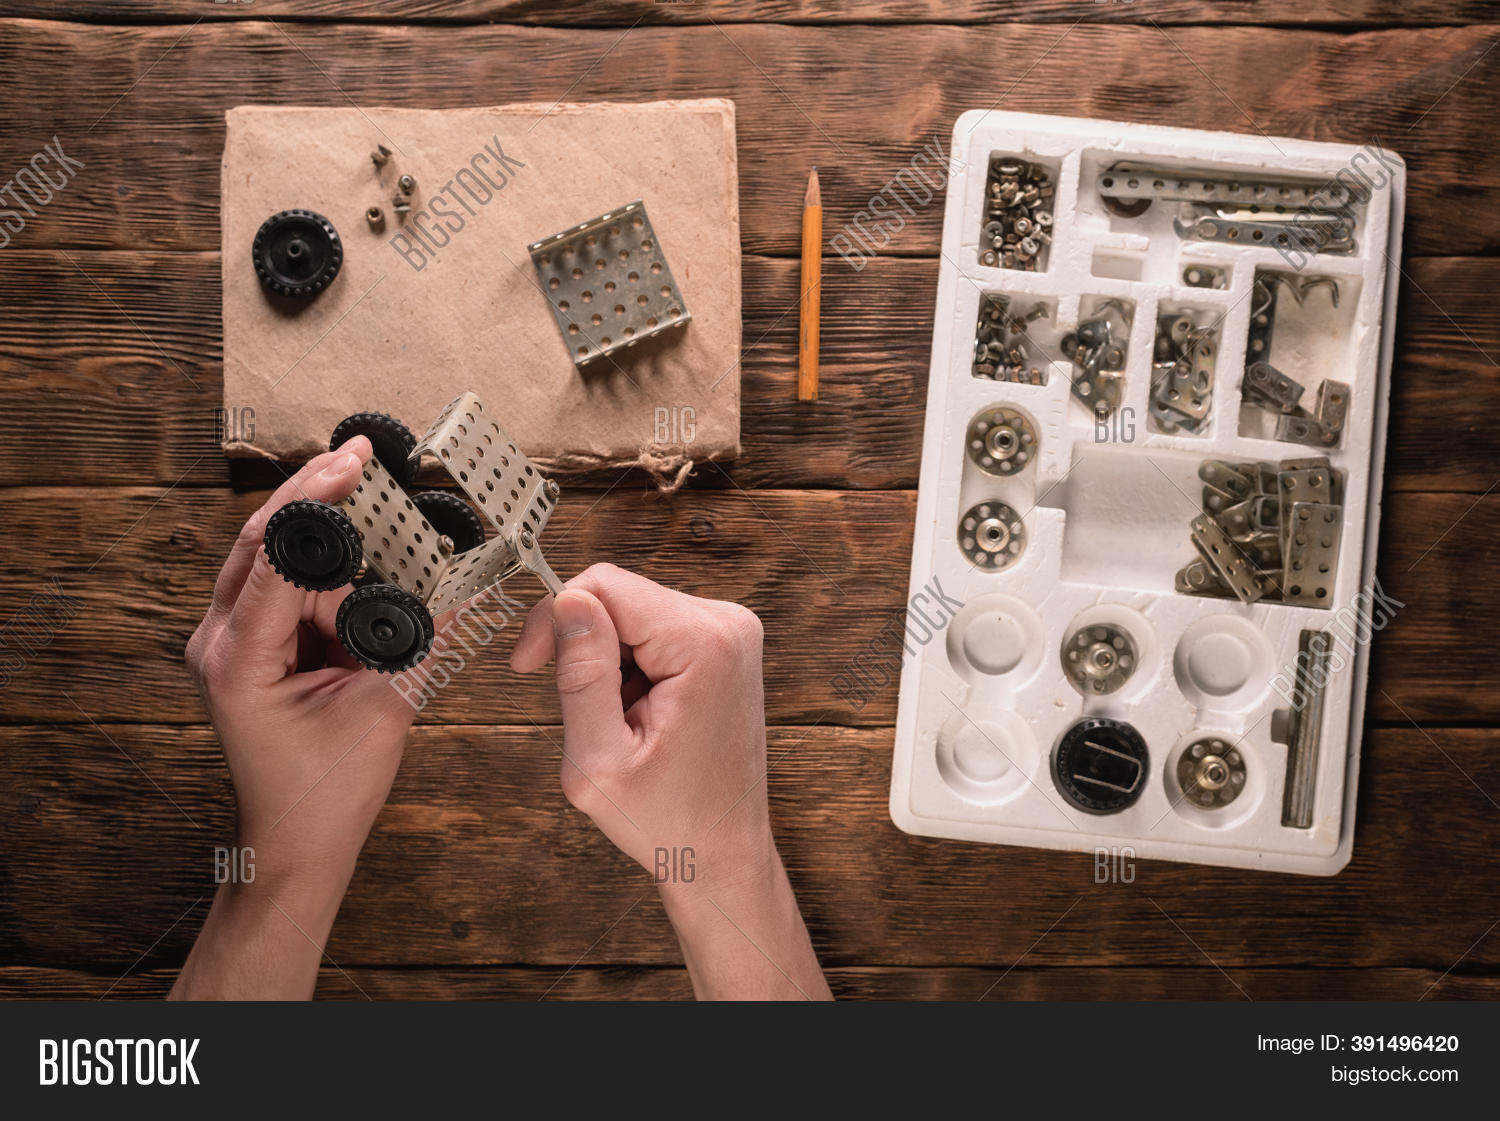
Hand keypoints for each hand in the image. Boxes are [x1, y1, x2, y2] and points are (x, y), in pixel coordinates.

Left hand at [172, 437, 421, 998]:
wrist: (294, 845)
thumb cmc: (323, 792)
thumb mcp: (383, 711)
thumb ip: (425, 644)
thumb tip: (474, 594)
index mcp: (237, 657)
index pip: (273, 559)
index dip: (313, 504)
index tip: (349, 463)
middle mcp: (221, 640)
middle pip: (260, 542)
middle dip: (310, 498)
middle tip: (356, 456)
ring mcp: (234, 642)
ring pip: (276, 562)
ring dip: (328, 544)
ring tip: (377, 529)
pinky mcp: (256, 648)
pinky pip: (290, 590)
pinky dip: (327, 572)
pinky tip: (367, 562)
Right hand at [511, 564, 830, 999]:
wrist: (722, 852)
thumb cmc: (668, 820)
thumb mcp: (599, 760)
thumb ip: (582, 674)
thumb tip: (568, 600)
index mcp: (705, 644)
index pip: (605, 583)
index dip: (554, 617)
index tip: (529, 666)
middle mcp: (729, 623)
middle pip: (620, 594)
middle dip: (585, 644)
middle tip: (581, 711)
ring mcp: (733, 631)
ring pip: (634, 611)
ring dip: (609, 659)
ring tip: (620, 719)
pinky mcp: (726, 644)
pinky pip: (655, 628)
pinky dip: (632, 665)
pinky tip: (641, 711)